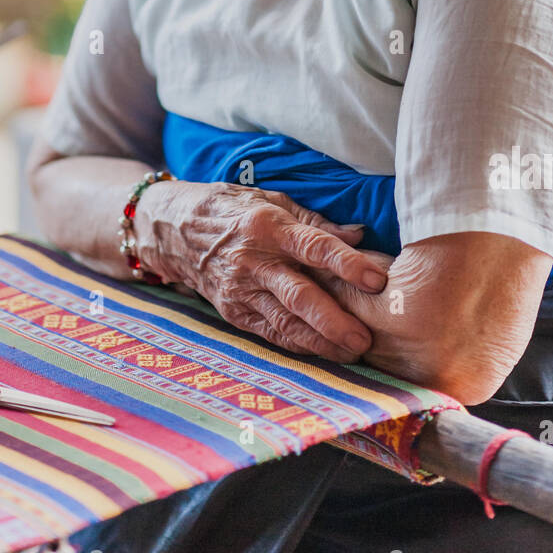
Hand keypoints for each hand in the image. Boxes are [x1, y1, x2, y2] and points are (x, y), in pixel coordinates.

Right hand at [133, 180, 387, 362]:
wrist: (174, 229)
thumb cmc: (234, 209)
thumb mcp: (273, 201)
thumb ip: (317, 222)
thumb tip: (359, 235)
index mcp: (268, 225)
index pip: (313, 246)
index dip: (347, 263)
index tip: (377, 279)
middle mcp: (254, 260)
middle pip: (299, 295)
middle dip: (334, 320)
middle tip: (365, 337)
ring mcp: (241, 290)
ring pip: (285, 323)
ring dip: (321, 341)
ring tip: (353, 352)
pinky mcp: (233, 312)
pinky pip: (270, 333)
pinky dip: (298, 345)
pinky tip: (324, 352)